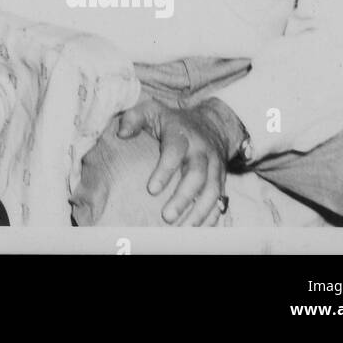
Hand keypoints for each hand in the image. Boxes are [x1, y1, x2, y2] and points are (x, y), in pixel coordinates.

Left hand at [115, 97, 243, 226]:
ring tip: (184, 230)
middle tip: (167, 217)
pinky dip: (213, 217)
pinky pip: (221, 201)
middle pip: (197, 176)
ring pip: (213, 192)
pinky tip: (199, 231)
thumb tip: (121, 134)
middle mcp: (201, 152)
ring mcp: (215, 167)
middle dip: (183, 198)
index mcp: (182, 135)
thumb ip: (134, 118)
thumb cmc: (173, 121)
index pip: (175, 152)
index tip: (151, 190)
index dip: (165, 171)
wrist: (212, 124)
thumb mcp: (152, 110)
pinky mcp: (222, 180)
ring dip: (200, 212)